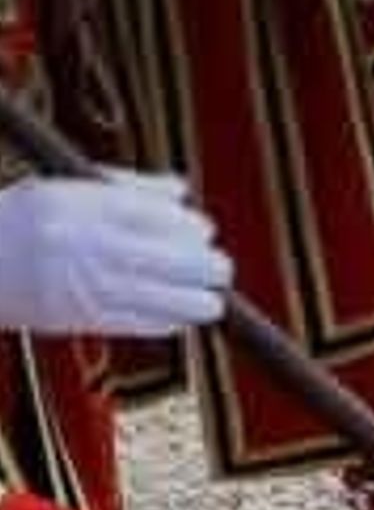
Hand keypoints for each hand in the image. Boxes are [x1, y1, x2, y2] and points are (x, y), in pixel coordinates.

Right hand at [0, 173, 228, 338]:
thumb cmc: (18, 220)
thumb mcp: (65, 186)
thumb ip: (128, 186)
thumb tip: (180, 192)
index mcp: (87, 206)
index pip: (165, 218)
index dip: (194, 228)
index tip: (204, 232)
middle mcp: (92, 245)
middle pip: (180, 260)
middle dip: (209, 266)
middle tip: (218, 267)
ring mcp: (88, 284)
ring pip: (171, 298)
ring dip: (200, 299)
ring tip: (209, 298)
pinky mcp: (81, 318)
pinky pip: (144, 323)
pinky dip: (169, 320)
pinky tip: (179, 315)